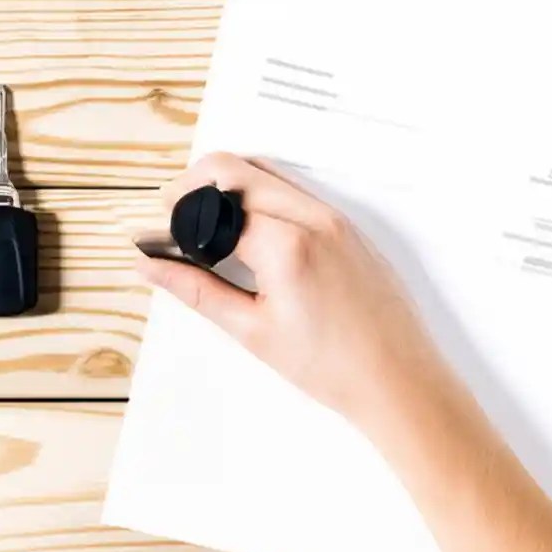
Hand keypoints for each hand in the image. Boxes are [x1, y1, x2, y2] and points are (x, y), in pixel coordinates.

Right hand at [136, 152, 451, 423]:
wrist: (399, 382)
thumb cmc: (334, 368)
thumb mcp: (251, 330)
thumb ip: (195, 289)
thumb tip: (151, 266)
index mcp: (286, 244)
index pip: (209, 208)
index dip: (173, 220)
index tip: (155, 239)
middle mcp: (314, 218)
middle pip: (236, 169)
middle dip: (193, 185)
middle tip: (170, 218)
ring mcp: (337, 218)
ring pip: (268, 172)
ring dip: (229, 184)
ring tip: (205, 224)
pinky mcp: (350, 227)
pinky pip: (297, 191)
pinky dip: (262, 195)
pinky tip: (249, 232)